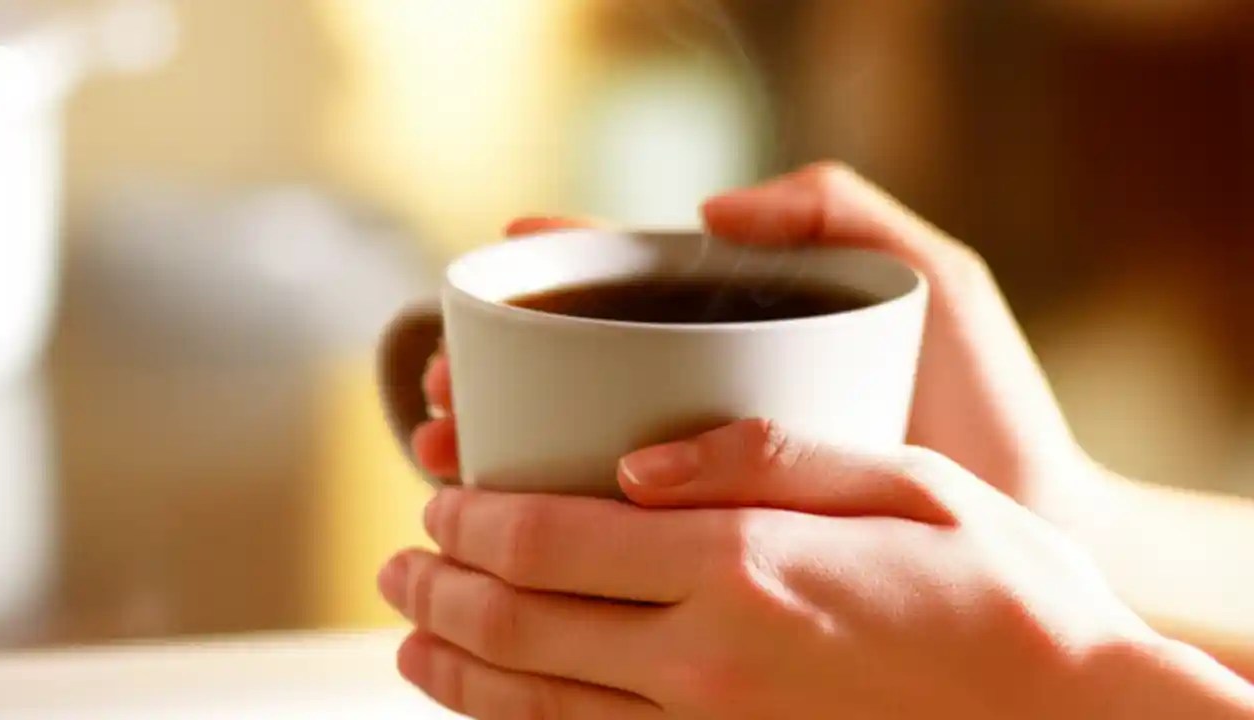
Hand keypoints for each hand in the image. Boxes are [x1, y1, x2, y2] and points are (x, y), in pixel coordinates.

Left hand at [379, 421, 1219, 718]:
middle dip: (437, 591)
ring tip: (409, 638)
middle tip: (396, 564)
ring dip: (454, 668)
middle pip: (518, 624)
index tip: (436, 495)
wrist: (1067, 716)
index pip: (549, 538)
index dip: (471, 516)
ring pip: (534, 703)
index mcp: (738, 563)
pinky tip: (489, 709)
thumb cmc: (996, 582)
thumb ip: (762, 454)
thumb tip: (637, 453)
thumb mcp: (903, 477)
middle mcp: (706, 657)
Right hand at [411, 164, 1091, 520]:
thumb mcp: (933, 279)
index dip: (550, 278)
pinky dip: (554, 525)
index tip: (489, 274)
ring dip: (499, 447)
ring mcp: (711, 472)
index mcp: (746, 332)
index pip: (625, 293)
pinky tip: (506, 529)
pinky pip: (619, 529)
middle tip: (442, 384)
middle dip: (496, 373)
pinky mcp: (719, 541)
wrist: (1034, 527)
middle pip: (577, 375)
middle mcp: (713, 400)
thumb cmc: (987, 405)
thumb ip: (839, 211)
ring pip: (577, 451)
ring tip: (444, 448)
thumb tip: (707, 206)